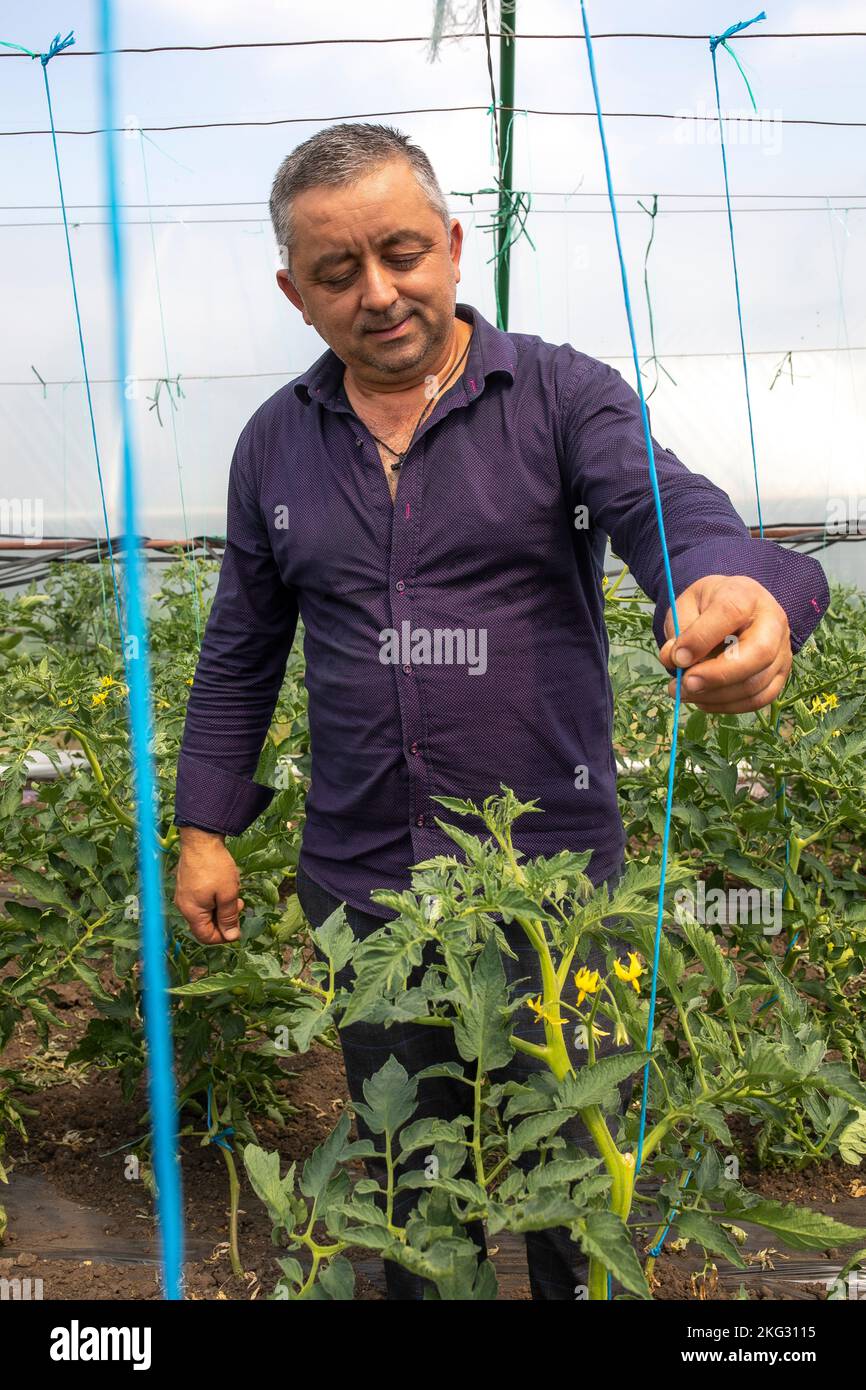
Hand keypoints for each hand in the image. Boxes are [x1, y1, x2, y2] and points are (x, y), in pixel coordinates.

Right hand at [173, 828, 243, 944]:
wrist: (201, 838)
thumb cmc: (214, 866)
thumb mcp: (228, 894)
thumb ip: (229, 918)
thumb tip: (231, 937)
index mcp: (192, 912)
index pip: (206, 937)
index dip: (223, 936)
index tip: (237, 925)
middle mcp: (184, 906)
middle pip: (205, 925)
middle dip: (224, 919)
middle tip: (238, 904)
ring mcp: (184, 895)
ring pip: (205, 911)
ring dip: (221, 906)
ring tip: (232, 891)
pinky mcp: (187, 886)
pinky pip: (202, 900)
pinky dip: (214, 897)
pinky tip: (223, 884)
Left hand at [658, 574, 791, 712]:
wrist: (734, 608)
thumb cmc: (708, 607)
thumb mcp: (686, 607)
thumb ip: (679, 631)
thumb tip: (674, 660)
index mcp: (746, 595)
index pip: (730, 613)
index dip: (701, 638)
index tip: (676, 657)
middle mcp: (773, 621)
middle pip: (758, 653)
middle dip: (717, 676)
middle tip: (684, 684)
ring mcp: (782, 650)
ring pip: (756, 683)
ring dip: (716, 696)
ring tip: (684, 692)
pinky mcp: (780, 675)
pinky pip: (758, 699)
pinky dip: (727, 706)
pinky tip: (703, 700)